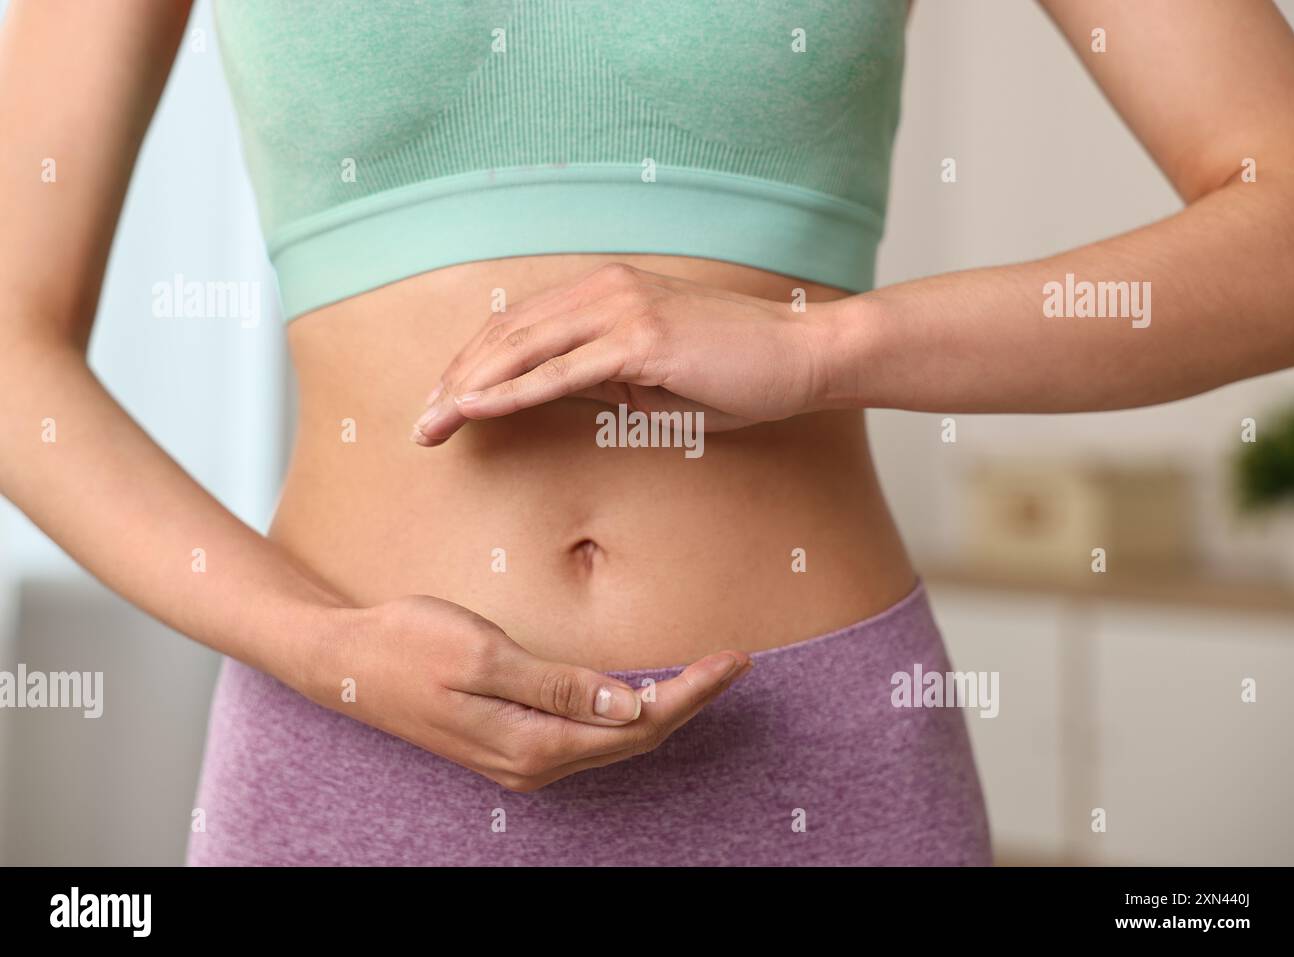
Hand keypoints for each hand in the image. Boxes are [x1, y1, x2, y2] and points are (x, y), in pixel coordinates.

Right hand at [301, 595, 752, 791]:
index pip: (638, 727)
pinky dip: (624, 714)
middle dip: (690, 702)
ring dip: (662, 711)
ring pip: (613, 742)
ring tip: (704, 675)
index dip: (693, 695)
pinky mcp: (510, 743)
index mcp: (532, 744)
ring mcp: (520, 759)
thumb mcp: (483, 654)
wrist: (342, 662)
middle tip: (735, 663)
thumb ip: (558, 686)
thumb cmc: (406, 645)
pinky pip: (585, 737)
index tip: (735, 661)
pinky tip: (639, 692)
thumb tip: (627, 708)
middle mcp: (533, 764)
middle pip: (634, 740)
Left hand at [411, 262, 847, 445]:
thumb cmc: (735, 371)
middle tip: (420, 425)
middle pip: (506, 335)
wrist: (801, 356)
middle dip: (455, 381)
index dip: (472, 366)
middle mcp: (605, 290)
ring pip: (522, 351)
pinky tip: (475, 411)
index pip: (518, 328)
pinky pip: (561, 373)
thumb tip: (550, 397)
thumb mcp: (653, 378)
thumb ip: (600, 379)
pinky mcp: (641, 340)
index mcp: (605, 293)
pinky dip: (511, 393)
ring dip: (469, 390)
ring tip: (431, 425)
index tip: (442, 405)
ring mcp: (622, 310)